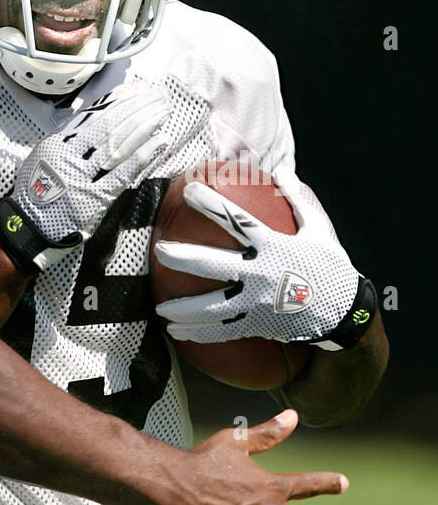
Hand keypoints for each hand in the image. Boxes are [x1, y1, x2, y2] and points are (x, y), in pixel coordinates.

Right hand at [0, 77, 203, 272]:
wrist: (29, 229)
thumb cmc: (36, 195)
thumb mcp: (43, 160)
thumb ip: (65, 141)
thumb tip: (91, 118)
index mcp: (56, 145)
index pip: (92, 116)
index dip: (119, 100)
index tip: (138, 90)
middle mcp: (69, 157)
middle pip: (109, 126)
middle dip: (138, 107)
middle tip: (159, 96)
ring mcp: (82, 177)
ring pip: (118, 144)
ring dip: (145, 124)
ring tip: (164, 111)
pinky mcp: (96, 197)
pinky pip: (124, 172)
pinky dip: (144, 155)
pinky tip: (160, 140)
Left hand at [153, 169, 371, 348]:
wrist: (346, 313)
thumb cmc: (330, 267)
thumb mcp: (319, 229)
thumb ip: (298, 199)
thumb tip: (281, 170)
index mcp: (273, 246)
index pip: (236, 220)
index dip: (212, 204)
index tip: (188, 191)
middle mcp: (261, 274)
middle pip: (212, 265)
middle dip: (182, 257)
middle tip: (159, 251)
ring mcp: (257, 303)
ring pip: (210, 307)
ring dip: (181, 309)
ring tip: (158, 310)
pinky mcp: (257, 325)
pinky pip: (221, 332)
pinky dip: (196, 334)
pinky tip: (175, 333)